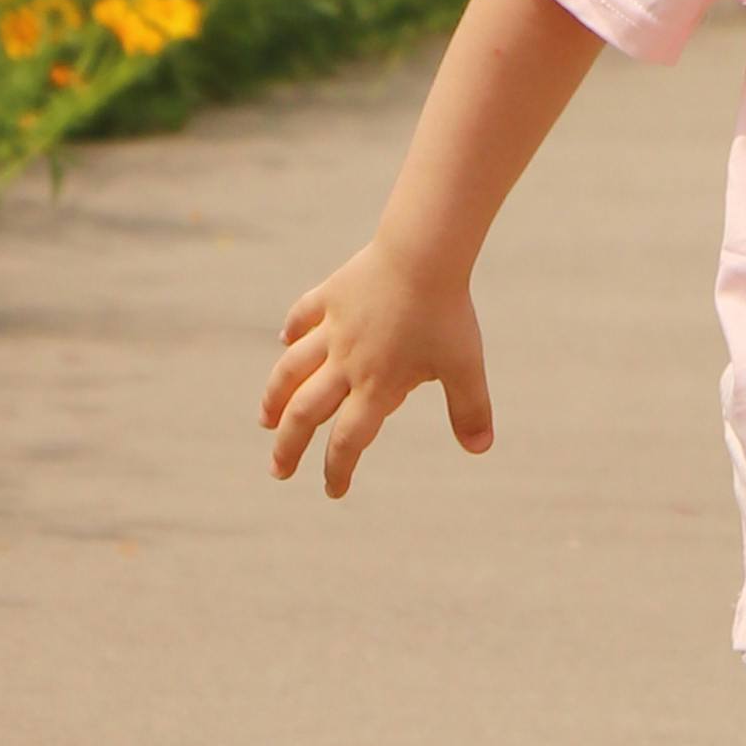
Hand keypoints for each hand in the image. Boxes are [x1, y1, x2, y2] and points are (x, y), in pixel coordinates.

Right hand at [263, 238, 492, 493]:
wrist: (422, 255)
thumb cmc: (445, 313)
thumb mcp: (465, 366)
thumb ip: (469, 410)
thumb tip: (480, 448)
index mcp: (376, 386)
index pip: (348, 440)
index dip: (339, 469)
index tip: (333, 490)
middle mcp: (346, 363)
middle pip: (306, 413)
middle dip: (289, 447)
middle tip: (279, 470)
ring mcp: (334, 329)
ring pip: (292, 370)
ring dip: (275, 398)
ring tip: (265, 420)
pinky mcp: (331, 295)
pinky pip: (304, 315)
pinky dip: (292, 329)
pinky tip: (285, 340)